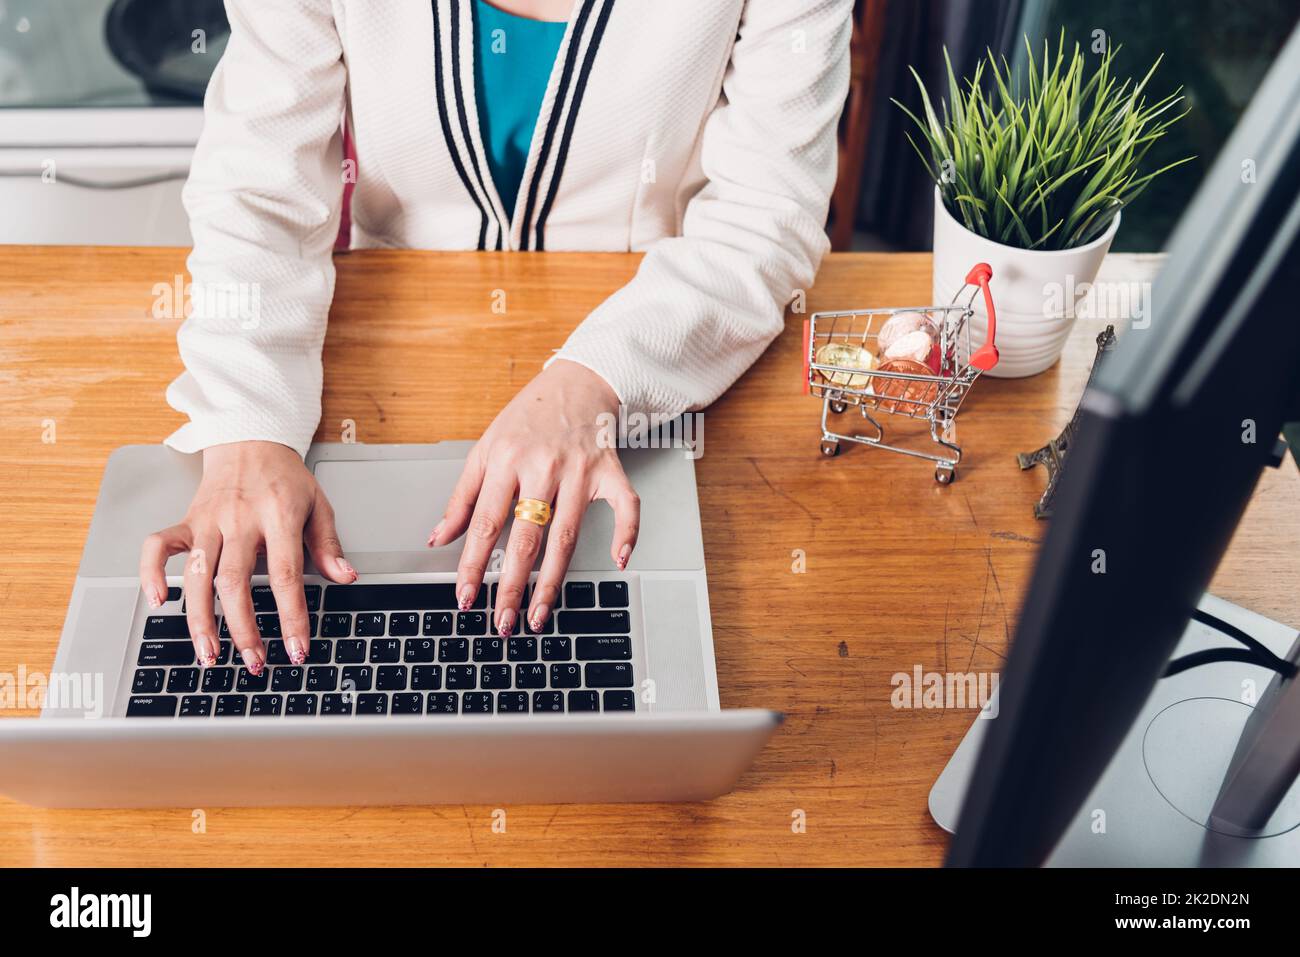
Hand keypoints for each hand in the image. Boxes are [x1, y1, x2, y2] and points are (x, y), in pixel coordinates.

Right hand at [138, 441, 356, 671]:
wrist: (249, 441)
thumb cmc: (284, 478)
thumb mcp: (318, 505)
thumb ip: (328, 545)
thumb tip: (346, 578)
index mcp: (278, 516)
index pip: (286, 574)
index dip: (291, 615)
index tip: (296, 648)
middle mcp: (239, 520)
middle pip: (235, 582)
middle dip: (244, 628)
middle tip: (255, 662)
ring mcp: (208, 521)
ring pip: (198, 575)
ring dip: (201, 619)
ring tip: (210, 654)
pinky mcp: (186, 521)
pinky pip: (158, 546)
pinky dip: (151, 573)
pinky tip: (158, 601)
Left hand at [430, 359, 639, 635]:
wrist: (576, 381)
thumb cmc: (527, 418)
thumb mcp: (484, 448)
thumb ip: (462, 496)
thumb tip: (439, 537)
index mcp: (505, 460)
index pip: (484, 524)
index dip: (474, 565)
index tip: (466, 597)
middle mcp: (542, 467)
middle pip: (525, 538)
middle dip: (513, 586)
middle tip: (503, 622)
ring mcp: (579, 470)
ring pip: (566, 535)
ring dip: (553, 580)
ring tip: (541, 613)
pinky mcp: (610, 470)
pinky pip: (625, 506)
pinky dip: (627, 533)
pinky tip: (619, 560)